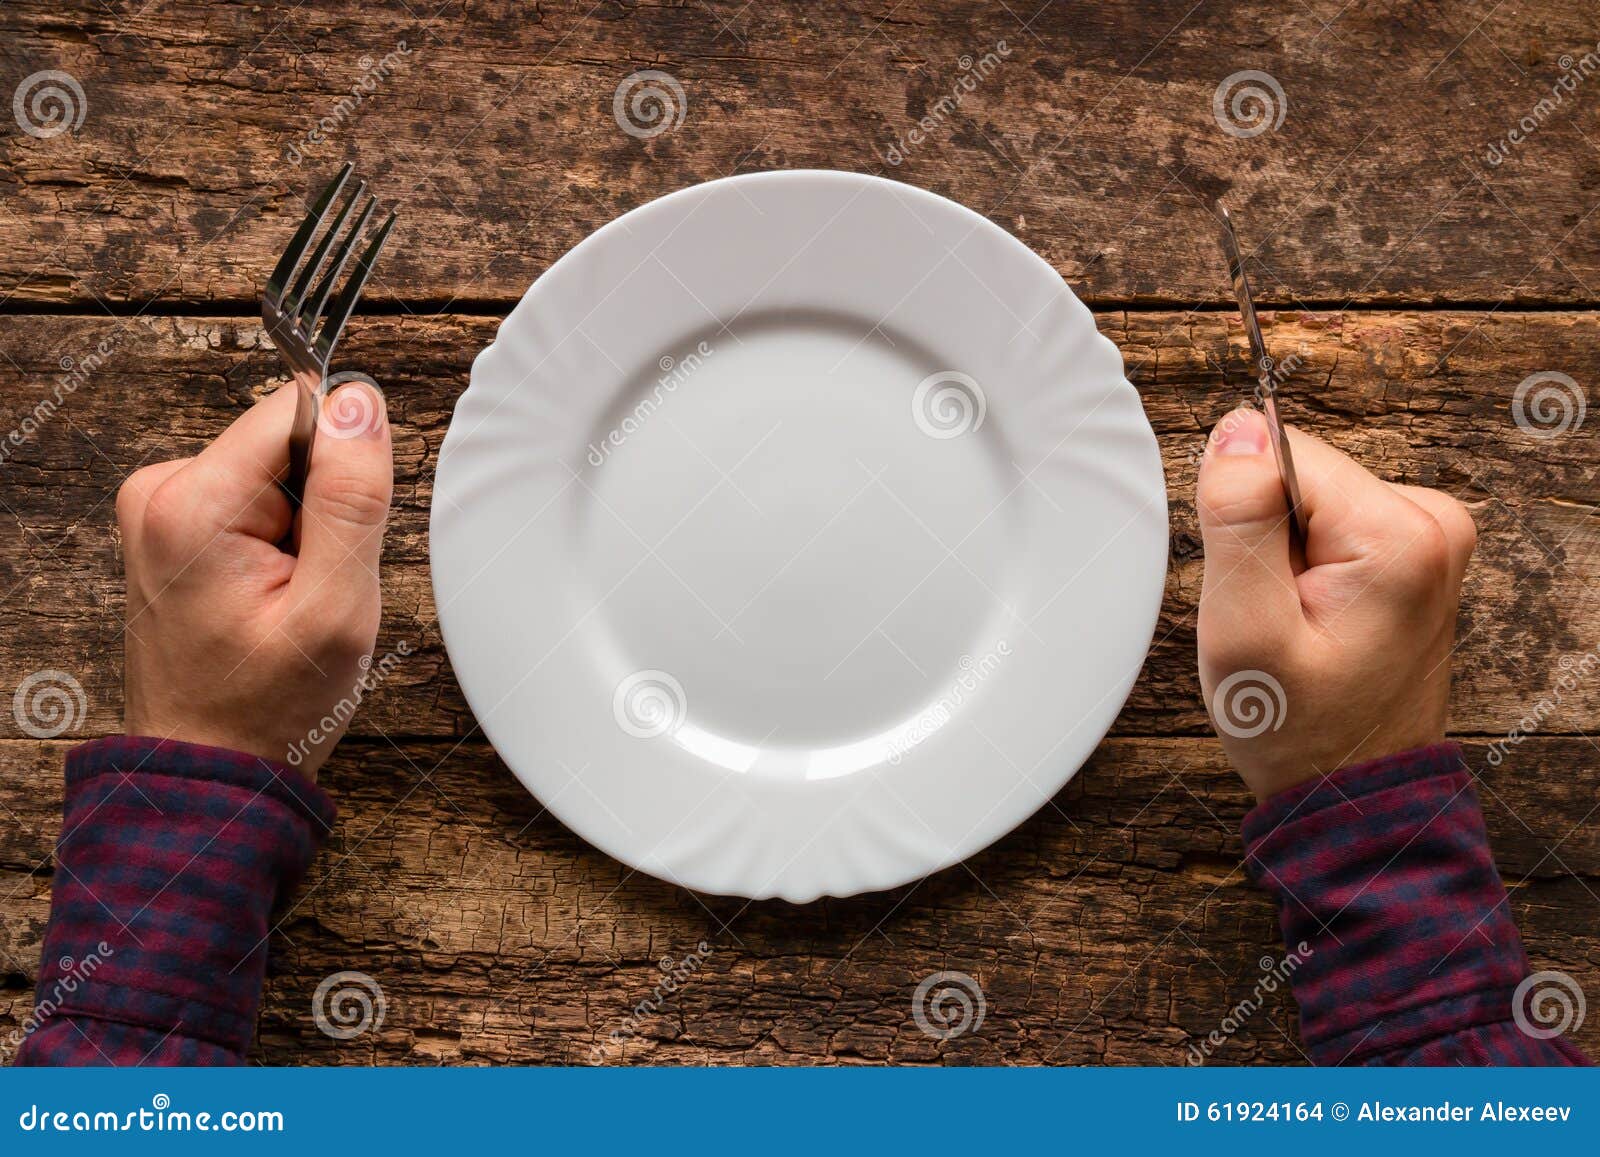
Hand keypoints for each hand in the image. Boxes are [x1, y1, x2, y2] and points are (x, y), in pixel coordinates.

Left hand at [116, 381, 391, 780]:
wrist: (212, 769)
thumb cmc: (265, 709)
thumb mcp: (335, 609)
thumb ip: (351, 498)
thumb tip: (361, 402)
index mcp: (191, 504)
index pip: (298, 412)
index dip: (345, 467)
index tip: (340, 539)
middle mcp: (159, 492)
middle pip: (286, 441)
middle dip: (323, 504)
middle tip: (314, 582)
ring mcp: (159, 508)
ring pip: (276, 472)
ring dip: (304, 527)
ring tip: (290, 596)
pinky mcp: (172, 526)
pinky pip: (255, 499)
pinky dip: (280, 541)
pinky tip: (271, 595)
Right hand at [1195, 406, 1475, 801]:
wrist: (1350, 792)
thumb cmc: (1302, 729)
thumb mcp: (1245, 631)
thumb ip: (1239, 521)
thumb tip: (1237, 429)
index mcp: (1401, 535)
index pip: (1280, 456)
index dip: (1245, 523)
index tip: (1261, 590)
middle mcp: (1435, 522)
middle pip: (1299, 475)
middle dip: (1266, 540)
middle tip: (1276, 615)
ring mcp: (1433, 537)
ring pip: (1310, 499)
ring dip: (1284, 558)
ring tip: (1297, 624)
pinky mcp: (1416, 552)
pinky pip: (1330, 524)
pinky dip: (1306, 568)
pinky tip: (1315, 620)